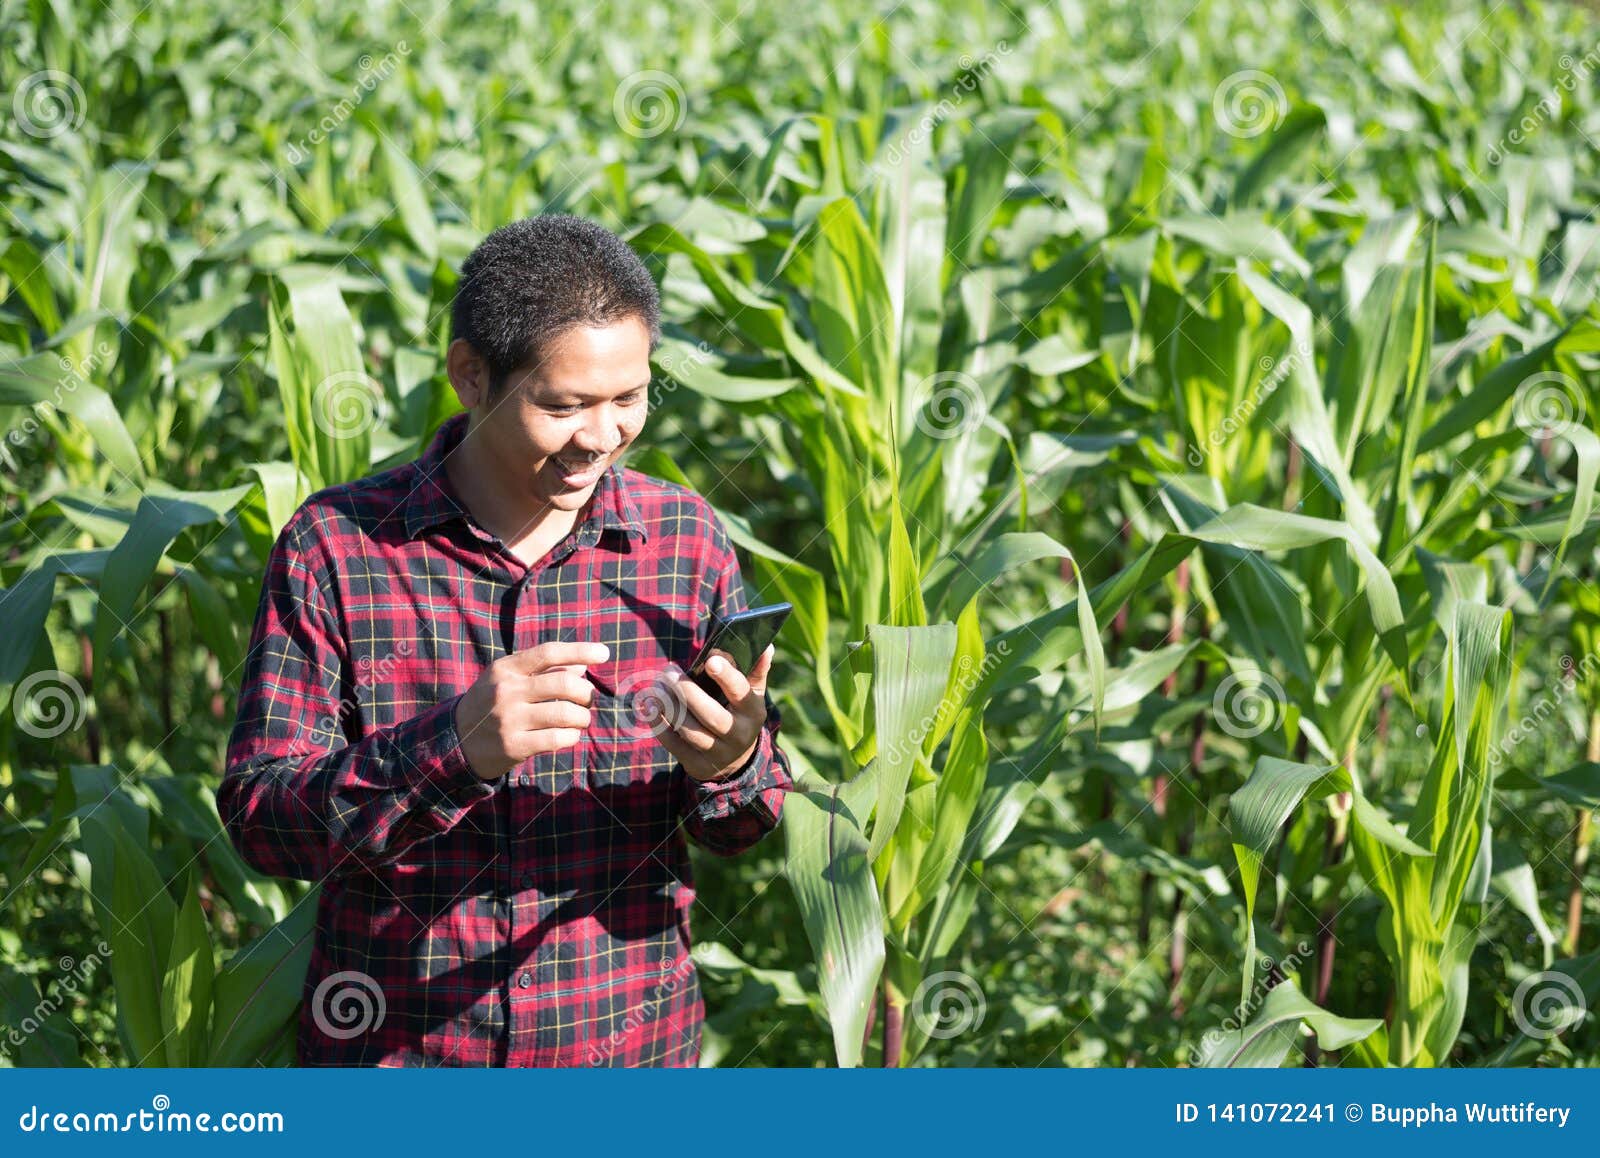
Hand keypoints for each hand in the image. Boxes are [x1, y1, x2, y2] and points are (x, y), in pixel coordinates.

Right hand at [453, 641, 608, 780]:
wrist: (457, 740)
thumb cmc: (493, 703)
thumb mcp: (509, 679)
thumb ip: (543, 669)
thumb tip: (582, 665)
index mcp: (506, 669)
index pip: (549, 652)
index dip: (580, 650)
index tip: (604, 654)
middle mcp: (507, 691)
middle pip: (564, 684)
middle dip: (586, 693)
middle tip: (588, 700)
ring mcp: (510, 719)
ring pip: (566, 714)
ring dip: (583, 717)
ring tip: (581, 719)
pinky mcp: (514, 746)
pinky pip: (557, 739)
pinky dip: (572, 736)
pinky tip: (569, 735)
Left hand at [645, 645, 773, 781]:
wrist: (736, 759)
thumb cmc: (740, 713)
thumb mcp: (752, 694)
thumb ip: (756, 670)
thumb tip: (765, 646)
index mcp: (753, 712)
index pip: (740, 692)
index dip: (726, 676)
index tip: (710, 659)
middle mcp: (738, 735)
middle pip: (710, 714)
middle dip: (686, 690)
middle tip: (668, 671)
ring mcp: (718, 753)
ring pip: (689, 730)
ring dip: (669, 705)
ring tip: (658, 686)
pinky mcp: (697, 765)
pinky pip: (674, 744)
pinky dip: (659, 723)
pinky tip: (651, 706)